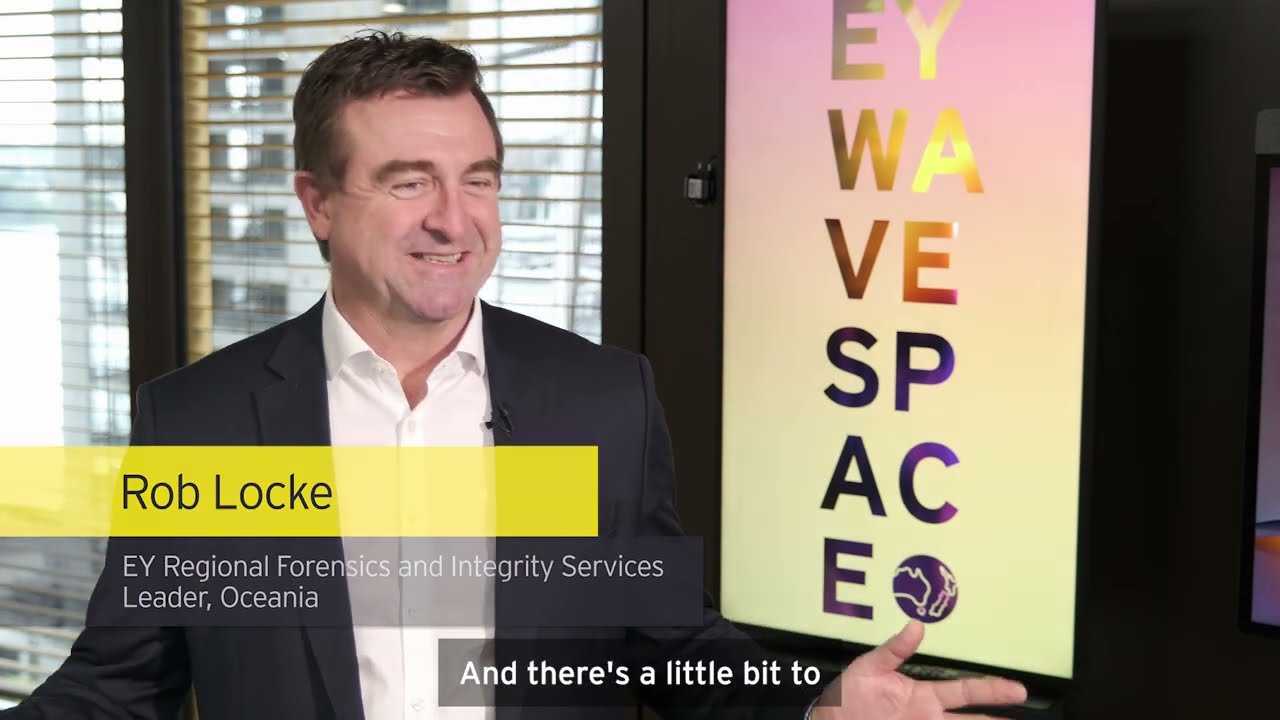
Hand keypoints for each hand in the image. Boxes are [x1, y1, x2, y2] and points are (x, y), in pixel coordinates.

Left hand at [811, 621, 1026, 718]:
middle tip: (1027, 715)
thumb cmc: (848, 695)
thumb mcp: (870, 668)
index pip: (965, 692)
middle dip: (999, 719)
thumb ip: (894, 649)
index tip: (1017, 689)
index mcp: (924, 696)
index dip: (991, 691)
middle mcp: (930, 717)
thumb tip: (916, 625)